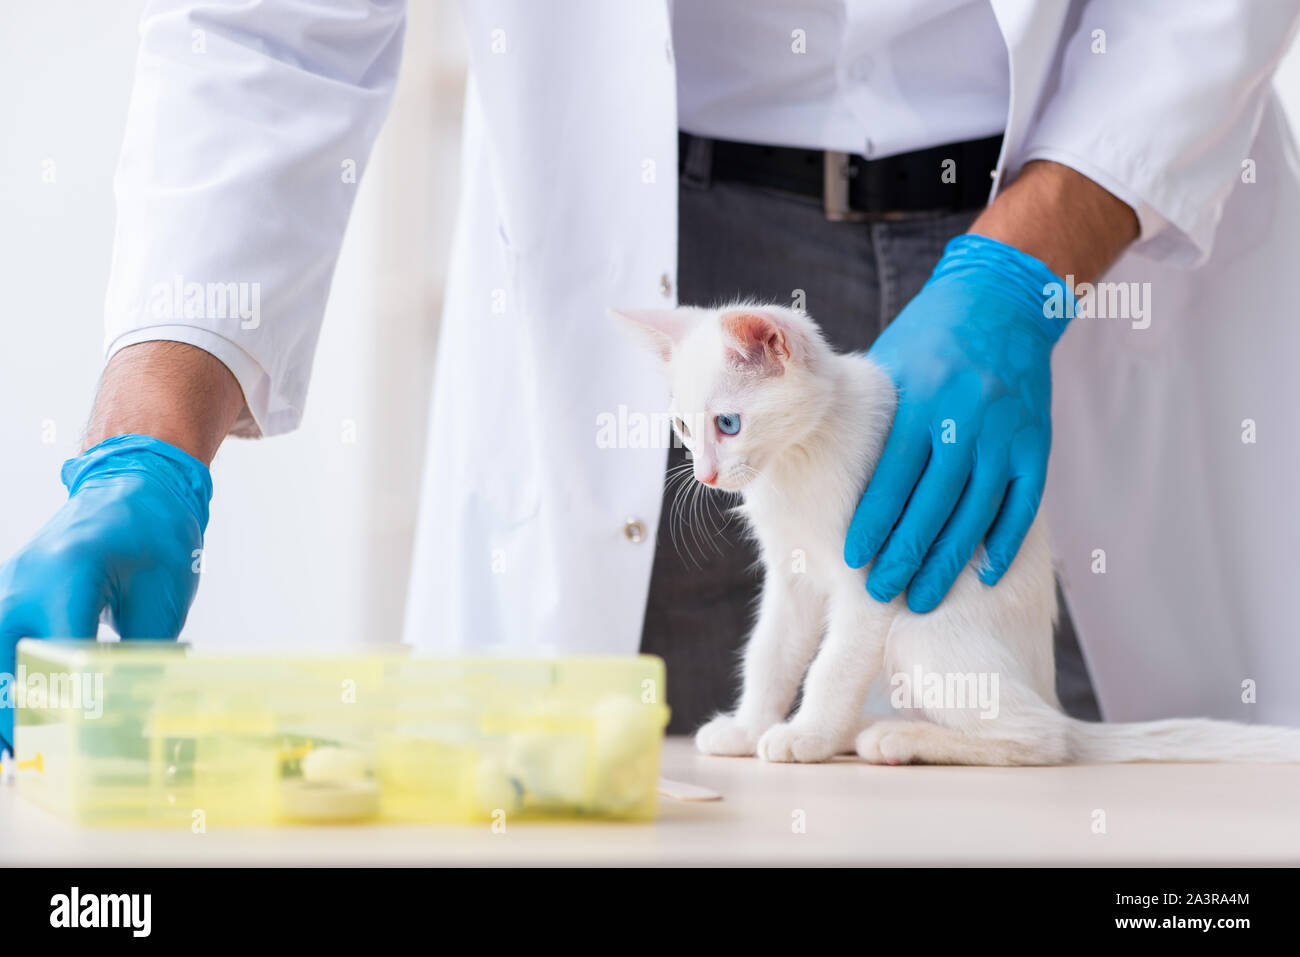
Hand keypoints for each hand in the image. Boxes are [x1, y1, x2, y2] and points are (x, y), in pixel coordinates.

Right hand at [0, 435, 212, 749]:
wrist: (132, 484)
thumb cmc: (153, 529)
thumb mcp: (164, 591)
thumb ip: (146, 649)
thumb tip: (139, 706)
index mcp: (69, 572)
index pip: (59, 651)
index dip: (70, 701)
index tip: (83, 738)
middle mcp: (24, 579)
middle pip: (4, 658)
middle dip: (14, 712)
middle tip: (34, 758)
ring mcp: (9, 586)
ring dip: (7, 698)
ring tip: (27, 748)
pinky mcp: (10, 595)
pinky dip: (8, 677)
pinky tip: (25, 713)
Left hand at [844, 233, 1069, 612]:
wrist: (1004, 299)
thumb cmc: (927, 335)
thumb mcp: (889, 366)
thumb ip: (870, 420)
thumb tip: (833, 477)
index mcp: (922, 400)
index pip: (892, 476)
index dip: (873, 522)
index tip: (854, 561)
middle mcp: (966, 419)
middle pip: (933, 504)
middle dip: (905, 555)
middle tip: (881, 597)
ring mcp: (1006, 433)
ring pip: (976, 512)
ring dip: (949, 561)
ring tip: (923, 600)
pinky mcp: (1036, 442)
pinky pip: (1022, 502)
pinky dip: (1005, 541)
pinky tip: (985, 575)